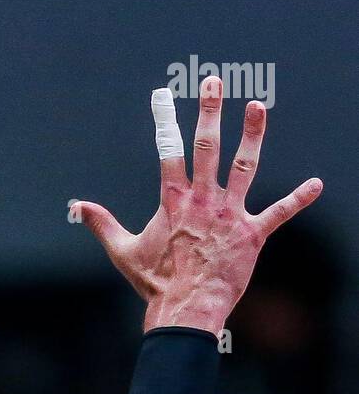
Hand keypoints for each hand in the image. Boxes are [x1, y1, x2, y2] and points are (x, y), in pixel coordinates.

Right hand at [77, 77, 322, 334]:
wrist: (185, 310)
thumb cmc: (155, 284)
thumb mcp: (123, 252)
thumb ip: (103, 224)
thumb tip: (78, 206)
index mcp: (173, 202)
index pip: (168, 152)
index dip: (165, 121)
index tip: (162, 94)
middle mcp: (203, 201)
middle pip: (208, 147)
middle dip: (211, 112)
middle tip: (215, 83)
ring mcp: (230, 215)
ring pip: (244, 166)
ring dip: (253, 134)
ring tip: (258, 107)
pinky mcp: (252, 235)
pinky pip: (278, 213)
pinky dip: (298, 199)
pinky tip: (316, 184)